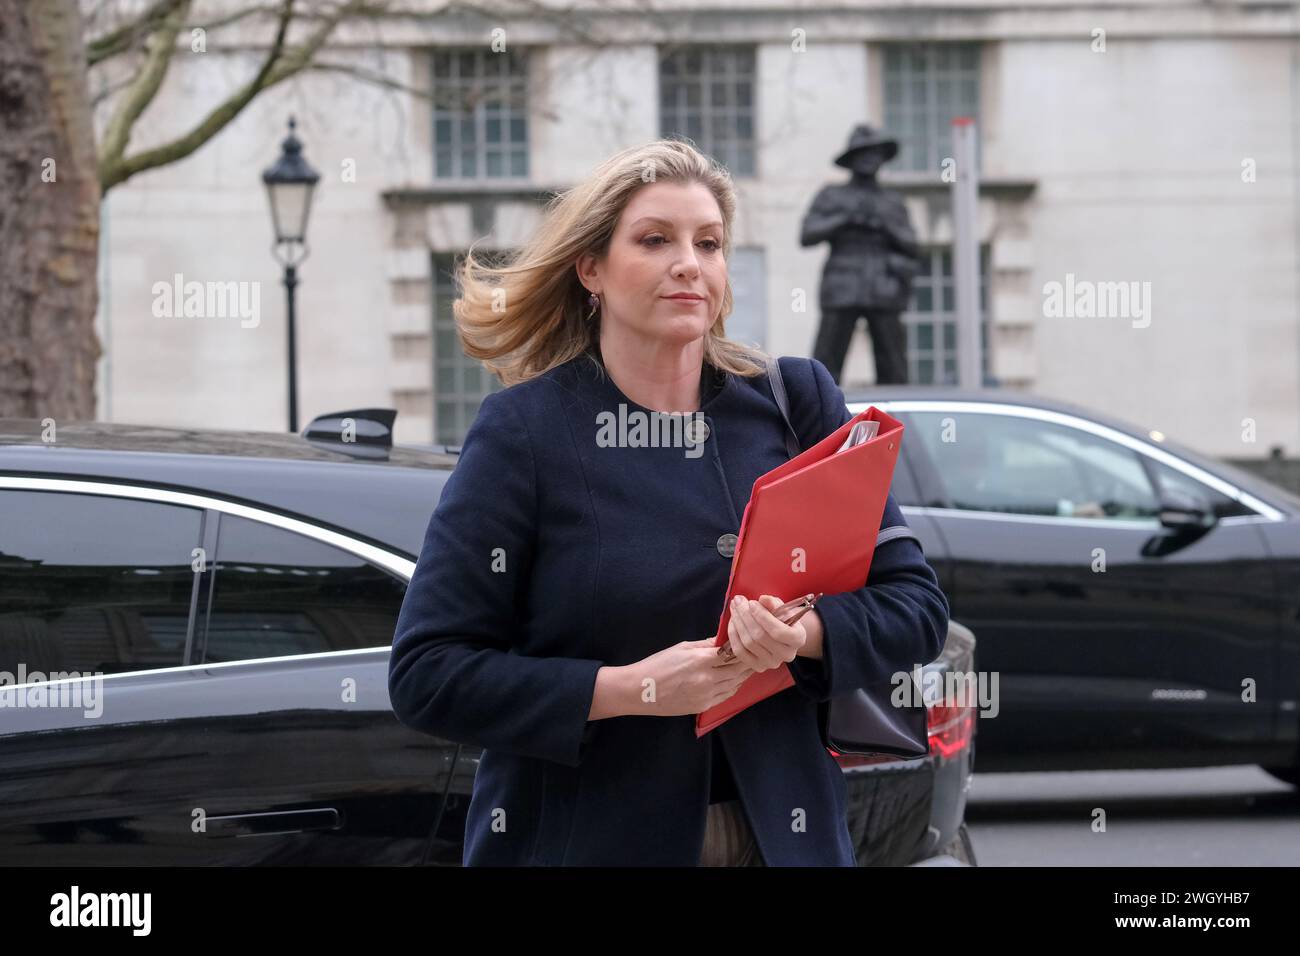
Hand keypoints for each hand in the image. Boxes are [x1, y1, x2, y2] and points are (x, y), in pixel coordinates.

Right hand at [625, 639, 754, 716]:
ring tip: (750, 666)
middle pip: (737, 669)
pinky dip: (734, 687)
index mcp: (700, 660)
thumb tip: (722, 640)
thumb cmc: (657, 665)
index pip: (732, 653)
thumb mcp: (681, 648)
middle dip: (747, 661)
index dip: (742, 648)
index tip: (749, 642)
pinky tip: (736, 680)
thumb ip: (705, 644)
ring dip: (743, 675)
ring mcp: (706, 695)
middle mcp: (707, 679)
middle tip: (756, 653)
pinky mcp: (703, 706)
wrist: (640, 691)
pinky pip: (726, 695)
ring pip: (735, 683)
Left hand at [725, 594, 808, 673]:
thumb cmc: (782, 618)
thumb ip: (774, 603)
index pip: (778, 631)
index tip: (751, 602)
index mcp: (798, 639)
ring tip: (734, 608)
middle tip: (738, 601)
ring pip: (748, 643)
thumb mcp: (782, 607)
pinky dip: (733, 635)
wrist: (780, 634)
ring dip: (737, 622)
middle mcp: (786, 654)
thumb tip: (763, 599)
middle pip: (760, 636)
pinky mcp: (757, 666)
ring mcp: (771, 663)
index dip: (762, 616)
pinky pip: (739, 651)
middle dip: (745, 616)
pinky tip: (733, 621)